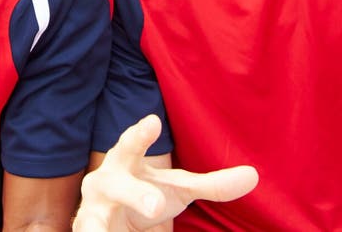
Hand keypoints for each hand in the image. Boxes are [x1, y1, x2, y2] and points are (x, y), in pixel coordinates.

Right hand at [74, 116, 258, 230]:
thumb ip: (212, 184)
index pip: (132, 143)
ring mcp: (92, 210)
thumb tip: (253, 175)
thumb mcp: (178, 188)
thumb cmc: (145, 193)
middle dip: (135, 193)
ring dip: (98, 227)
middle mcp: (105, 182)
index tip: (153, 121)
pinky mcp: (87, 230)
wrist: (109, 217)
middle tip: (156, 205)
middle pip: (116, 183)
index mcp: (126, 161)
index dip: (141, 134)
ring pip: (92, 218)